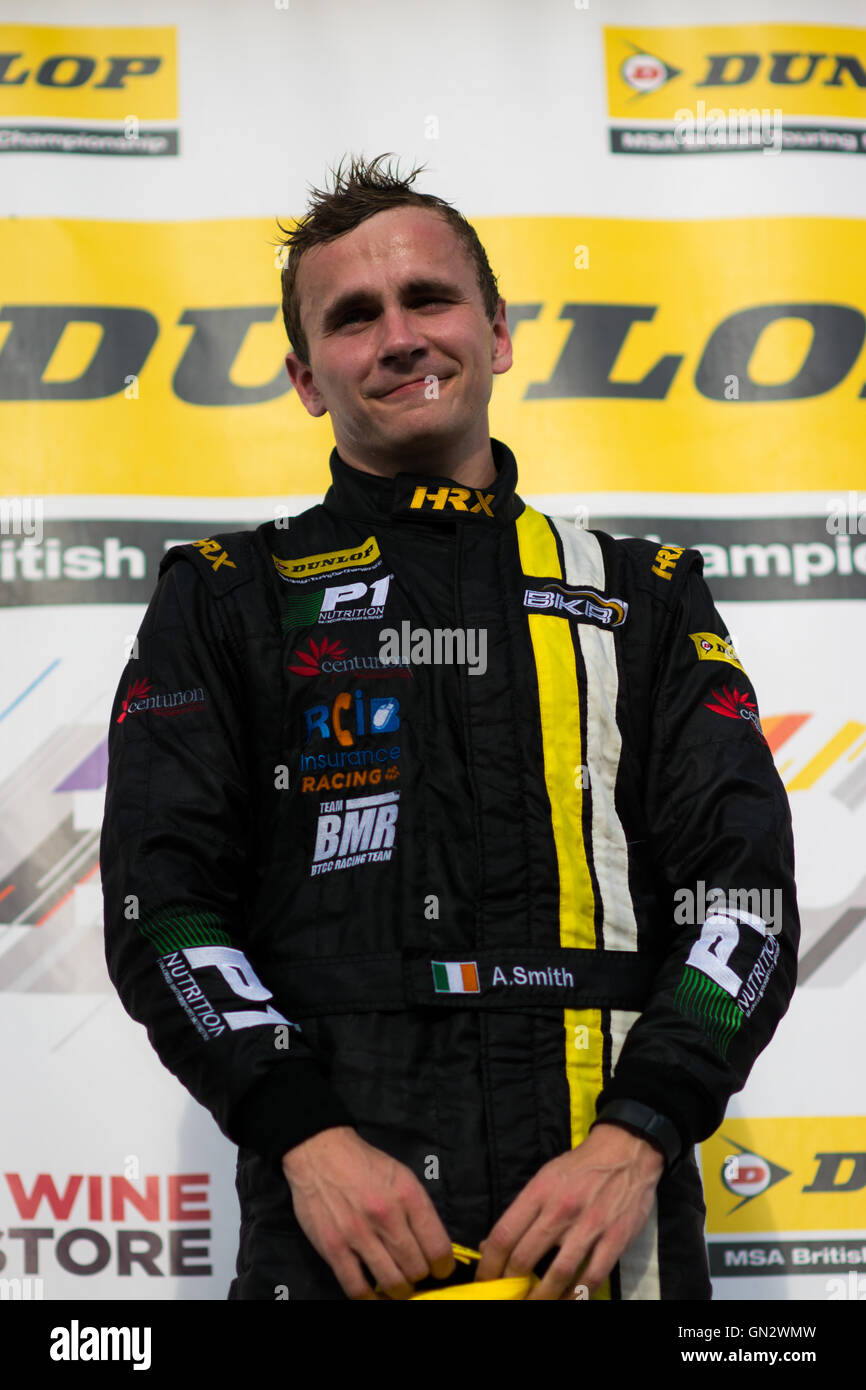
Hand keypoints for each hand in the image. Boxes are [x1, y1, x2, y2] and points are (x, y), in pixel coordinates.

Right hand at [281, 1126, 454, 1299]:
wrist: (320, 1153)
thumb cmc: (365, 1164)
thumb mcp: (402, 1175)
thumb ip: (418, 1210)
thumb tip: (432, 1246)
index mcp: (408, 1195)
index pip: (438, 1247)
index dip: (443, 1266)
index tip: (440, 1270)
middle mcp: (387, 1216)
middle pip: (416, 1269)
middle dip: (420, 1277)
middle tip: (414, 1274)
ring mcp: (358, 1234)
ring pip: (392, 1283)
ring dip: (399, 1290)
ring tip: (398, 1285)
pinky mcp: (333, 1247)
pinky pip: (356, 1288)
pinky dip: (369, 1299)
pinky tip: (374, 1296)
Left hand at [474, 1123, 664, 1299]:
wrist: (626, 1150)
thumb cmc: (580, 1166)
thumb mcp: (544, 1177)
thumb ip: (522, 1211)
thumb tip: (490, 1245)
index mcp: (539, 1192)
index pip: (504, 1235)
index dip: (489, 1265)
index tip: (484, 1281)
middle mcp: (560, 1210)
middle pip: (525, 1258)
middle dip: (511, 1285)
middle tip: (507, 1297)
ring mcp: (589, 1225)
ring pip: (558, 1274)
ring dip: (542, 1297)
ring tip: (533, 1305)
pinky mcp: (615, 1238)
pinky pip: (593, 1277)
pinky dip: (577, 1296)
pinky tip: (567, 1302)